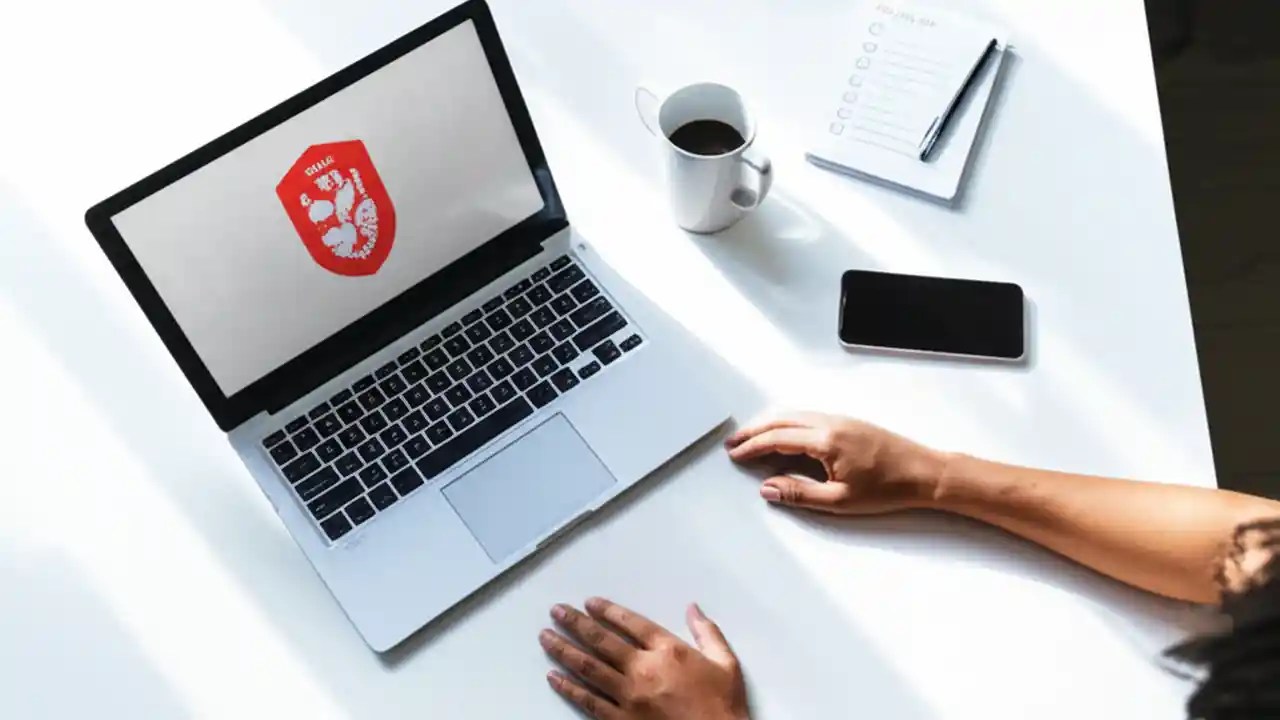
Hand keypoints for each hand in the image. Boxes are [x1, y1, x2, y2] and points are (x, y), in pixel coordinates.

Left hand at [539, 598, 748, 719]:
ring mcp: (629, 697)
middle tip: (557, 611)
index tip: (589, 602)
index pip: (631, 623)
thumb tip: (693, 608)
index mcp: (669, 651)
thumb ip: (708, 633)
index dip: (608, 611)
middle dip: (576, 623)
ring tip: (546, 637)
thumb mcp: (726, 664)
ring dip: (564, 650)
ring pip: (588, 668)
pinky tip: (553, 677)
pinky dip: (569, 688)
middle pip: (602, 641)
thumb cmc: (724, 708)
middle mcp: (644, 669)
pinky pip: (589, 701)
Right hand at [725, 412, 947, 514]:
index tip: (736, 455)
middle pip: (782, 420)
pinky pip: (808, 416)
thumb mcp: (841, 500)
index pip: (778, 439)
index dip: (753, 446)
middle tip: (734, 443)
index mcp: (826, 440)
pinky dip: (787, 423)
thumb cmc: (889, 488)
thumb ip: (800, 494)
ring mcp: (840, 419)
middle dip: (754, 431)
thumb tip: (768, 488)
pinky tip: (784, 434)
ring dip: (770, 425)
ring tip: (752, 438)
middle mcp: (831, 422)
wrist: (925, 473)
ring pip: (794, 415)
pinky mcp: (849, 422)